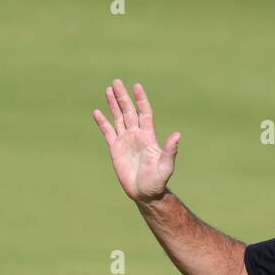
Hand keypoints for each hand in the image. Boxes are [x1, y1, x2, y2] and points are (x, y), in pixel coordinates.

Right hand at [92, 78, 179, 201]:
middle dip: (123, 97)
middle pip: (129, 111)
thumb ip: (170, 150)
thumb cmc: (157, 181)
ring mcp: (125, 141)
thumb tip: (177, 135)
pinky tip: (97, 112)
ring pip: (118, 118)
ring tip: (108, 89)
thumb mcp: (165, 166)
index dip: (141, 100)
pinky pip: (108, 132)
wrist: (145, 193)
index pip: (144, 113)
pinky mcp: (116, 149)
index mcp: (148, 136)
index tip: (137, 86)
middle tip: (116, 81)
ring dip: (113, 104)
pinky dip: (102, 123)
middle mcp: (136, 135)